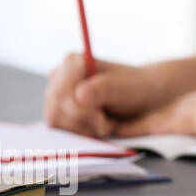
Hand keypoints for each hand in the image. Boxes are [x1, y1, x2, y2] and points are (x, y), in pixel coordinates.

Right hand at [43, 54, 164, 136]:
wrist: (140, 99)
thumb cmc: (133, 89)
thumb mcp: (124, 87)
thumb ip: (103, 89)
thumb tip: (80, 95)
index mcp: (72, 62)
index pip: (60, 91)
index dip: (77, 108)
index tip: (100, 115)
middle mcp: (58, 77)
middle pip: (56, 108)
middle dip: (83, 120)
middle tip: (106, 120)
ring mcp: (55, 96)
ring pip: (56, 120)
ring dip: (84, 127)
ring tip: (105, 121)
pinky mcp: (57, 113)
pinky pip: (59, 130)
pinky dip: (80, 132)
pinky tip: (97, 126)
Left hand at [108, 81, 195, 141]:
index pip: (184, 109)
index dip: (159, 117)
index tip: (137, 126)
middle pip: (168, 109)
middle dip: (139, 119)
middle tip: (108, 128)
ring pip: (164, 114)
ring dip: (136, 123)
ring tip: (106, 131)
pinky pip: (173, 123)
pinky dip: (148, 128)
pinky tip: (127, 134)